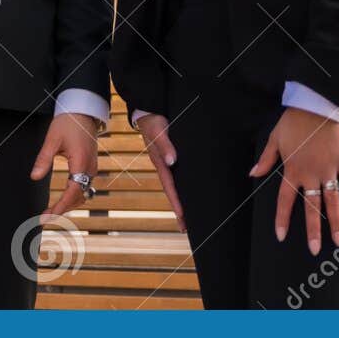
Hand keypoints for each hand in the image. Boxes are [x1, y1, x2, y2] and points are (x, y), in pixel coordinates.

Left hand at [32, 112, 101, 215]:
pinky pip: (84, 186)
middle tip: (44, 218)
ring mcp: (92, 167)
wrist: (84, 110)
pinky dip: (73, 196)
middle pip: (78, 196)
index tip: (47, 217)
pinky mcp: (90, 165)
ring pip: (82, 193)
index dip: (60, 207)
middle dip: (62, 209)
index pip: (72, 192)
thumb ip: (43, 159)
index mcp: (81, 162)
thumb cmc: (68, 121)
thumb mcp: (52, 139)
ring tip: (51, 212)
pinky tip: (62, 200)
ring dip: (68, 204)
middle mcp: (90, 168)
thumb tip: (34, 177)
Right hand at [134, 113, 186, 228]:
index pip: (169, 186)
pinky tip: (190, 192)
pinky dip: (182, 187)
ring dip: (181, 200)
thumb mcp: (158, 131)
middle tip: (186, 228)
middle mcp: (164, 165)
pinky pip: (178, 176)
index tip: (183, 217)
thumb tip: (173, 161)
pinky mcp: (172, 157)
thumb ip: (165, 145)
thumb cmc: (153, 119)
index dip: (176, 202)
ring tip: (189, 217)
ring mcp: (167, 162)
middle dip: (179, 209)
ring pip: (175, 185)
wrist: (148, 110)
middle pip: (172, 191)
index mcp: (160, 162)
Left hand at [249, 107, 338, 254]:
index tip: (281, 236)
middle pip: (312, 207)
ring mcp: (329, 169)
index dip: (283, 219)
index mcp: (292, 170)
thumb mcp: (274, 139)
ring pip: (333, 201)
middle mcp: (311, 174)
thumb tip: (253, 174)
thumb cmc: (293, 121)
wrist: (315, 105)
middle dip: (313, 230)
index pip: (286, 200)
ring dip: (336, 222)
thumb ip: (265, 160)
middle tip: (315, 249)